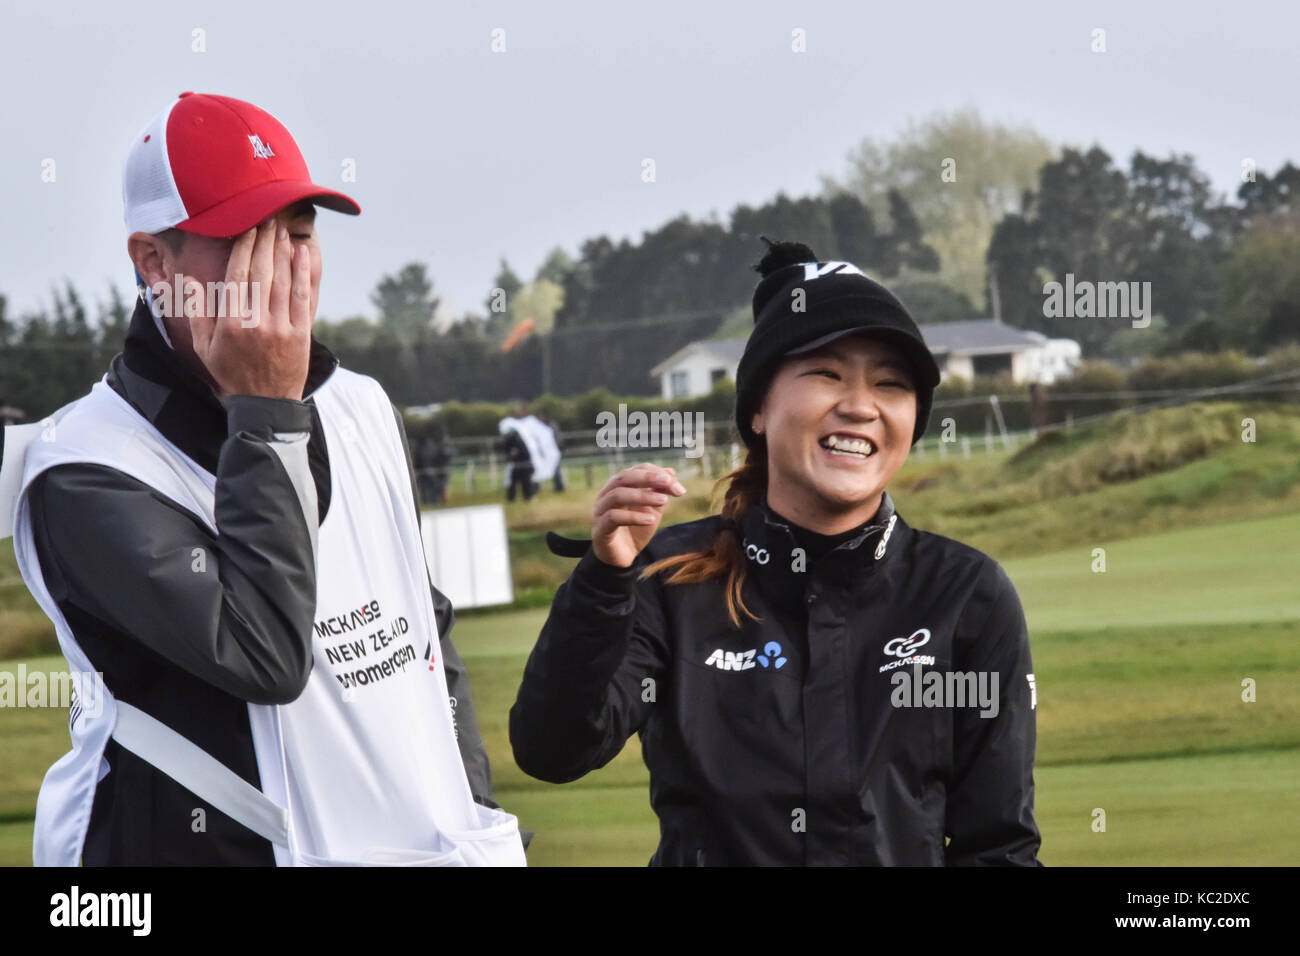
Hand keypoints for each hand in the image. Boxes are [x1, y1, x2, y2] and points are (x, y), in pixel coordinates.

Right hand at [187, 219, 313, 399]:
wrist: (265, 404)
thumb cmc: (231, 373)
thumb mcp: (204, 346)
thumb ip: (197, 311)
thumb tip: (189, 279)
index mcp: (230, 323)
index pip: (237, 276)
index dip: (244, 249)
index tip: (248, 229)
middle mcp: (255, 323)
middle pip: (261, 272)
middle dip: (265, 243)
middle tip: (268, 220)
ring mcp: (280, 328)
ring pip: (282, 281)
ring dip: (283, 252)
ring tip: (283, 231)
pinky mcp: (300, 334)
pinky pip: (301, 297)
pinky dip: (302, 273)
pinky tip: (302, 255)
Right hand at [591, 464, 685, 567]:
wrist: (624, 557)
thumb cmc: (637, 529)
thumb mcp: (653, 509)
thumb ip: (660, 492)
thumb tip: (671, 472)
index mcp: (618, 486)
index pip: (634, 470)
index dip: (654, 472)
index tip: (674, 480)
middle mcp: (605, 495)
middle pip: (623, 477)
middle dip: (647, 478)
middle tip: (667, 482)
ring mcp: (600, 512)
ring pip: (617, 495)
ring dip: (642, 496)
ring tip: (664, 501)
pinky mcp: (600, 529)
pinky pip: (613, 517)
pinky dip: (634, 516)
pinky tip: (650, 519)